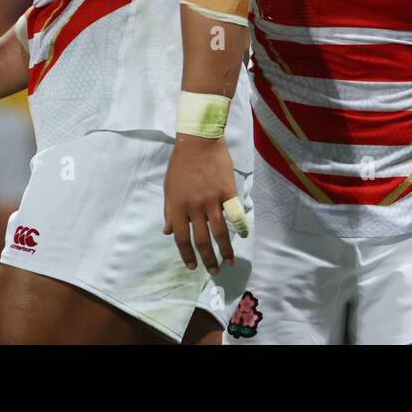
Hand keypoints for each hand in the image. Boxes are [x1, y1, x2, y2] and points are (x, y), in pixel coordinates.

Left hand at [163, 135, 243, 275]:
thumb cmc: (181, 164)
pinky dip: (240, 227)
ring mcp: (212, 200)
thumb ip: (169, 211)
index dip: (187, 255)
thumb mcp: (169, 188)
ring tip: (228, 262)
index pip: (181, 238)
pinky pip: (234, 213)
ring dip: (224, 250)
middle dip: (207, 259)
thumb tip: (167, 232)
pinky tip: (243, 236)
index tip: (193, 266)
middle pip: (201, 240)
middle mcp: (194, 207)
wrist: (198, 141)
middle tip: (213, 271)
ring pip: (219, 231)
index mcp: (177, 207)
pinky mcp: (227, 191)